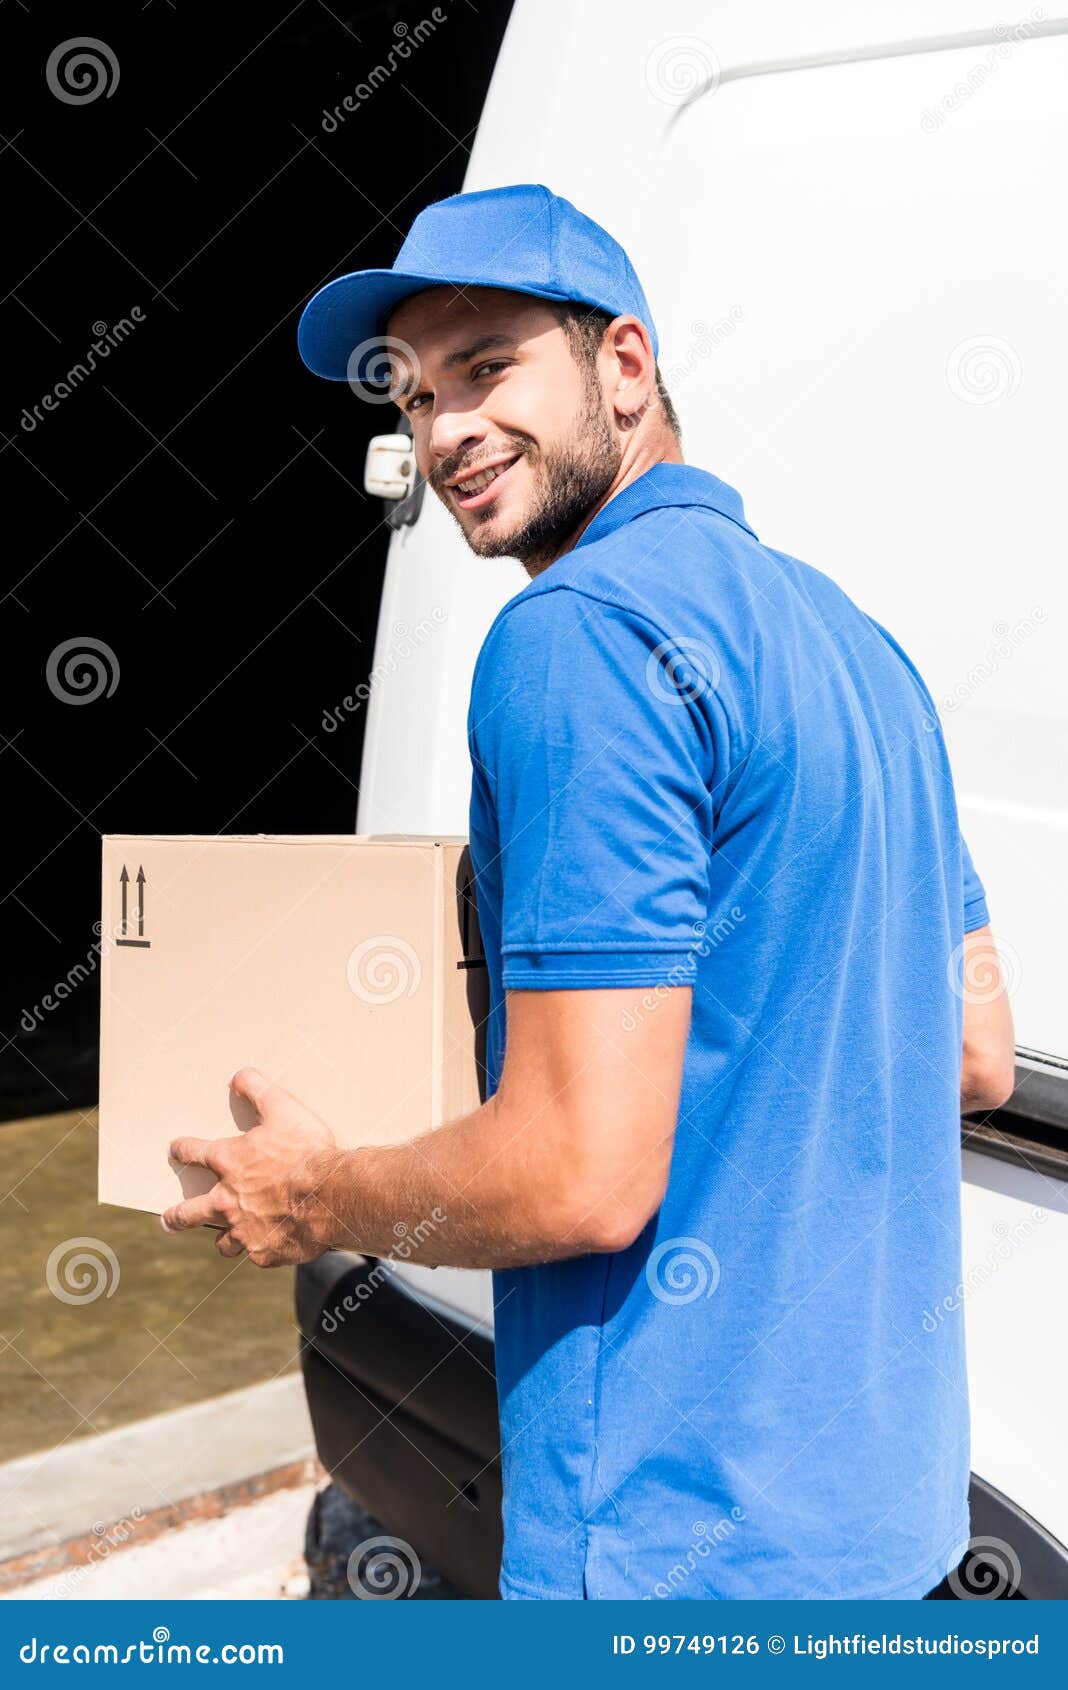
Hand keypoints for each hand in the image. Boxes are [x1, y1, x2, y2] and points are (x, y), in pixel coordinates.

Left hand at [162, 1066, 339, 1265]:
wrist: (332, 1195)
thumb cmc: (307, 1151)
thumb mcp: (283, 1109)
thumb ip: (258, 1090)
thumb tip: (238, 1075)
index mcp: (229, 1162)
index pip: (193, 1152)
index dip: (183, 1149)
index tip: (175, 1149)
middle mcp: (227, 1200)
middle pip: (189, 1212)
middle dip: (176, 1216)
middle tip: (169, 1218)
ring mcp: (244, 1231)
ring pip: (223, 1241)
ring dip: (224, 1237)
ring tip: (226, 1239)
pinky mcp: (264, 1253)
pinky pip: (257, 1253)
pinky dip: (263, 1247)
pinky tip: (273, 1243)